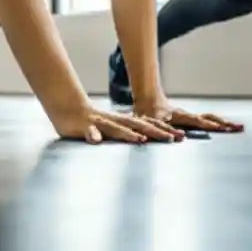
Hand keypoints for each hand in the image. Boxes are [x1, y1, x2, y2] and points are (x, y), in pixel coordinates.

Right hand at [51, 105, 185, 143]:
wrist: (70, 109)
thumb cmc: (94, 124)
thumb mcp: (114, 130)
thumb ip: (129, 134)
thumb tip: (147, 141)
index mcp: (124, 123)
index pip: (148, 126)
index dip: (164, 130)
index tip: (181, 137)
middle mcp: (115, 121)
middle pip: (138, 126)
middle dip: (154, 132)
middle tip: (171, 139)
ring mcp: (100, 123)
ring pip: (116, 128)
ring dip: (127, 134)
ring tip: (140, 140)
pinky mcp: (84, 127)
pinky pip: (88, 131)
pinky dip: (92, 135)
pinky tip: (95, 140)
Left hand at [134, 96, 244, 132]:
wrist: (149, 100)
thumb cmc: (148, 113)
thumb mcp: (150, 121)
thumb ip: (162, 128)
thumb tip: (177, 137)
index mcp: (180, 116)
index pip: (197, 120)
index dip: (208, 124)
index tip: (220, 127)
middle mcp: (188, 116)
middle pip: (209, 118)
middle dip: (224, 123)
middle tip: (238, 128)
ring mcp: (191, 117)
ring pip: (211, 118)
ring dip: (225, 123)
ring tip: (239, 128)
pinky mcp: (192, 120)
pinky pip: (208, 120)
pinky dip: (220, 123)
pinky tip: (229, 128)